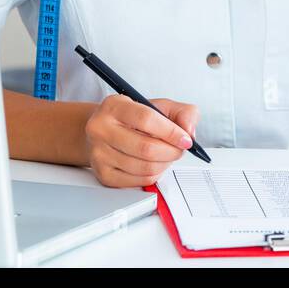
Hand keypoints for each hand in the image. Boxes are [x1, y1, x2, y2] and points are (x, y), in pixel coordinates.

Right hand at [84, 96, 198, 187]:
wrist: (105, 131)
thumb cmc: (134, 118)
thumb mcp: (158, 106)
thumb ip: (182, 113)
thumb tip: (189, 131)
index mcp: (114, 106)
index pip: (146, 119)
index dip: (171, 132)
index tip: (186, 140)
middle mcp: (100, 128)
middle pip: (146, 148)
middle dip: (171, 152)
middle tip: (180, 149)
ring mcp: (99, 153)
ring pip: (144, 167)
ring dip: (165, 164)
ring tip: (167, 156)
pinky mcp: (103, 174)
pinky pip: (138, 181)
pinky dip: (154, 175)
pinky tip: (154, 164)